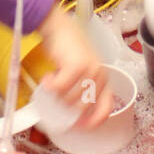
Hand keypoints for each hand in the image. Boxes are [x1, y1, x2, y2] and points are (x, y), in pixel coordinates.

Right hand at [37, 8, 111, 128]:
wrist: (59, 26)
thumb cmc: (67, 47)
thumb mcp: (80, 69)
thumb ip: (81, 87)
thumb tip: (72, 111)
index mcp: (103, 78)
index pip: (106, 107)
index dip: (95, 121)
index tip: (81, 127)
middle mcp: (99, 75)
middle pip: (83, 107)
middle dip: (66, 106)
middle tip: (56, 97)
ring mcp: (89, 70)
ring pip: (70, 99)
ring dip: (57, 94)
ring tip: (52, 81)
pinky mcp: (76, 66)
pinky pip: (60, 88)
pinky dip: (50, 86)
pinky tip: (47, 78)